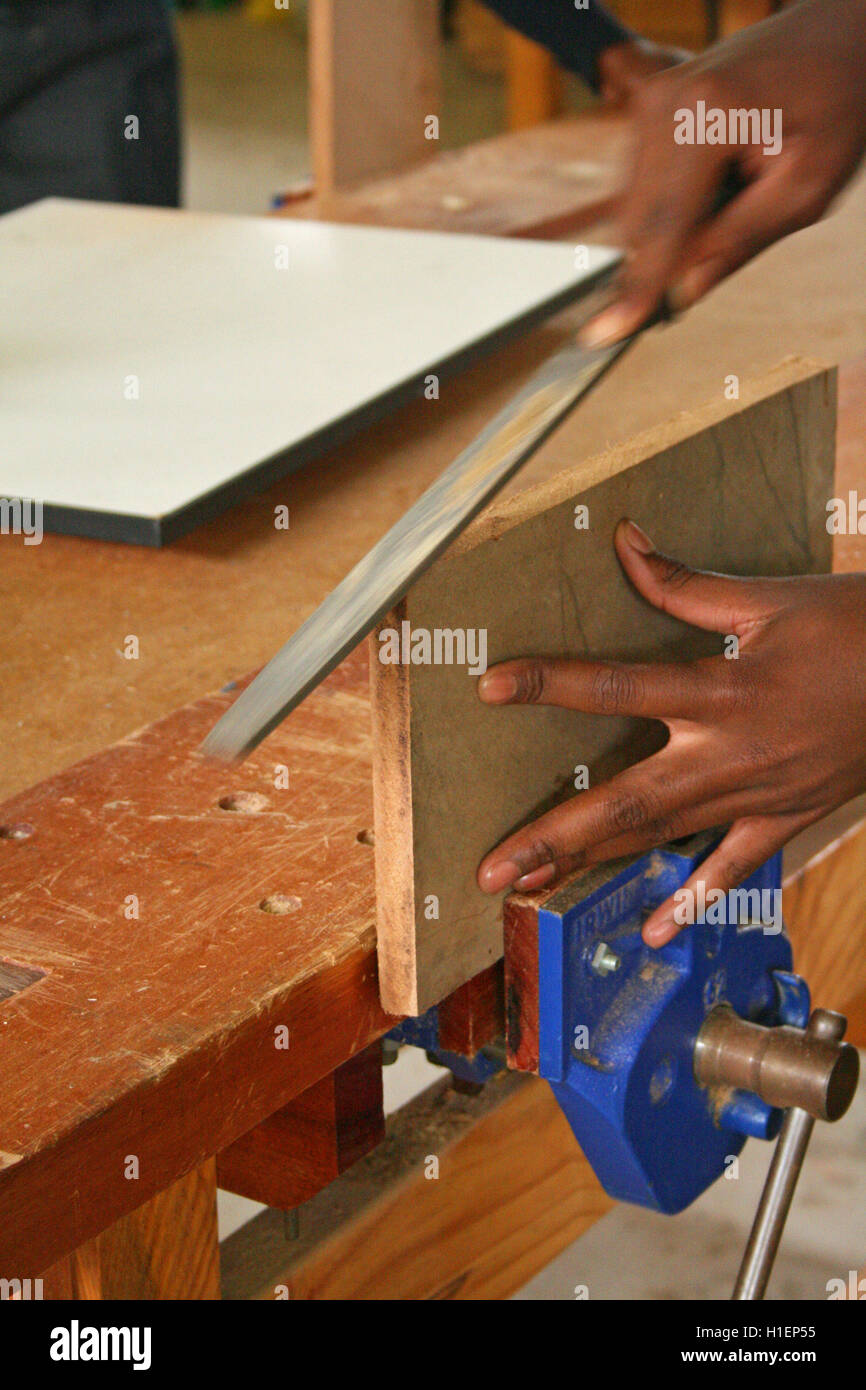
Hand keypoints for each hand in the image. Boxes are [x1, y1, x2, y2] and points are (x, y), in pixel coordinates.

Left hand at [476, 520, 865, 945]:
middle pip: (627, 800)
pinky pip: (734, 869)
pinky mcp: (786, 818)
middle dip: (554, 837)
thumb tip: (624, 543)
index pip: (618, 688)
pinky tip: (653, 930)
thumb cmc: (855, 628)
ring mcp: (758, 796)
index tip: (490, 686)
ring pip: (663, 837)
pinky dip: (694, 901)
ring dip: (595, 864)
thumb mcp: (770, 599)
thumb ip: (685, 583)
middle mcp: (732, 754)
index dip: (550, 684)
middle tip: (491, 870)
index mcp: (724, 692)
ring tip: (532, 890)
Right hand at [583, 0, 865, 345]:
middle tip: (740, 221)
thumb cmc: (838, 101)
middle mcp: (665, 102)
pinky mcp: (648, 101)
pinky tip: (720, 175)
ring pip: (638, 208)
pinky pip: (643, 182)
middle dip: (674, 251)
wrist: (839, 37)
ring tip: (741, 181)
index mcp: (704, 119)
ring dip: (680, 221)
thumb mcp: (806, 188)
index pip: (662, 228)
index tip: (602, 336)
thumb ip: (738, 243)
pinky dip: (675, 199)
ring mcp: (651, 97)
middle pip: (640, 223)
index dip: (637, 290)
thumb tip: (683, 293)